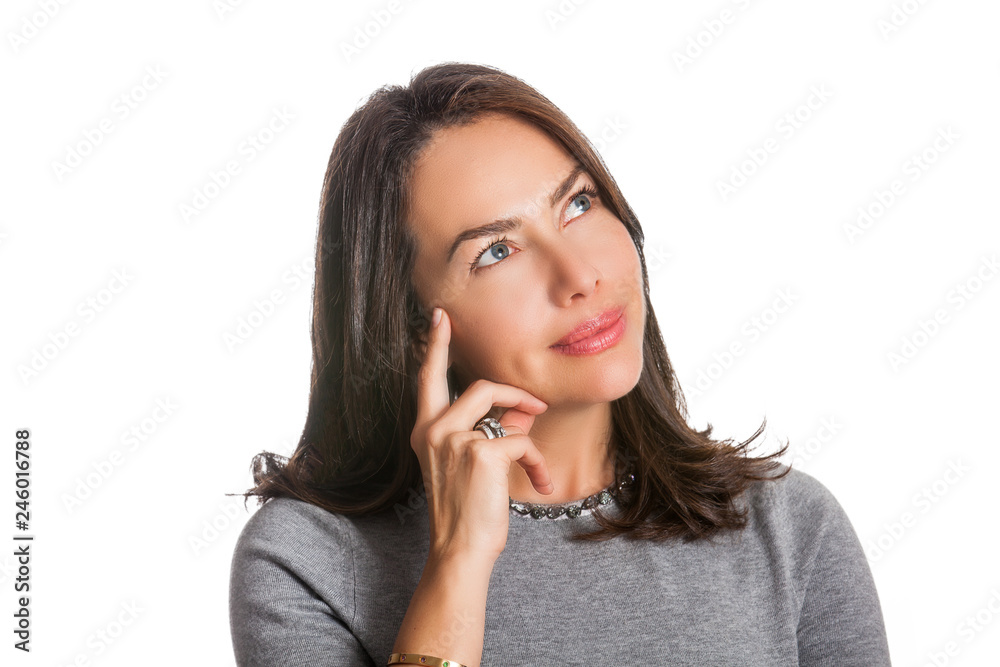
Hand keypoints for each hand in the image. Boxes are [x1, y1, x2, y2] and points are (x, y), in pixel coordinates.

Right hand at [411, 307, 552, 563]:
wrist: (460, 551)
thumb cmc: (467, 512)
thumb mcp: (473, 465)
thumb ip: (490, 431)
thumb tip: (521, 410)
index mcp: (424, 431)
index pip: (427, 379)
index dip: (435, 346)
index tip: (440, 316)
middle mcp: (433, 430)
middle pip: (479, 385)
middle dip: (513, 393)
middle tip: (536, 405)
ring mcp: (453, 439)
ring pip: (502, 407)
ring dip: (527, 425)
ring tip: (535, 460)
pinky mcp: (479, 452)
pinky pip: (521, 441)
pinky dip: (536, 462)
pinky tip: (539, 484)